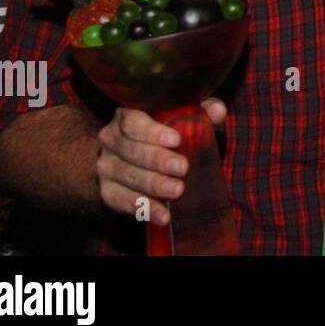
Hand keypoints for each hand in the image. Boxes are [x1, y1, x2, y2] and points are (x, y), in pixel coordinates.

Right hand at [96, 98, 225, 224]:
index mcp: (126, 116)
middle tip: (183, 168)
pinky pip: (122, 201)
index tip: (176, 140)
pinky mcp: (108, 191)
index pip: (133, 122)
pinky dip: (143, 209)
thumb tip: (218, 110)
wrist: (147, 159)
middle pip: (131, 150)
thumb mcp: (186, 119)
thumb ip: (203, 111)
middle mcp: (111, 140)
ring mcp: (106, 166)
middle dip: (158, 160)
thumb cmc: (169, 133)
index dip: (153, 132)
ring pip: (127, 176)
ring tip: (177, 190)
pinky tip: (163, 215)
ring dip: (153, 185)